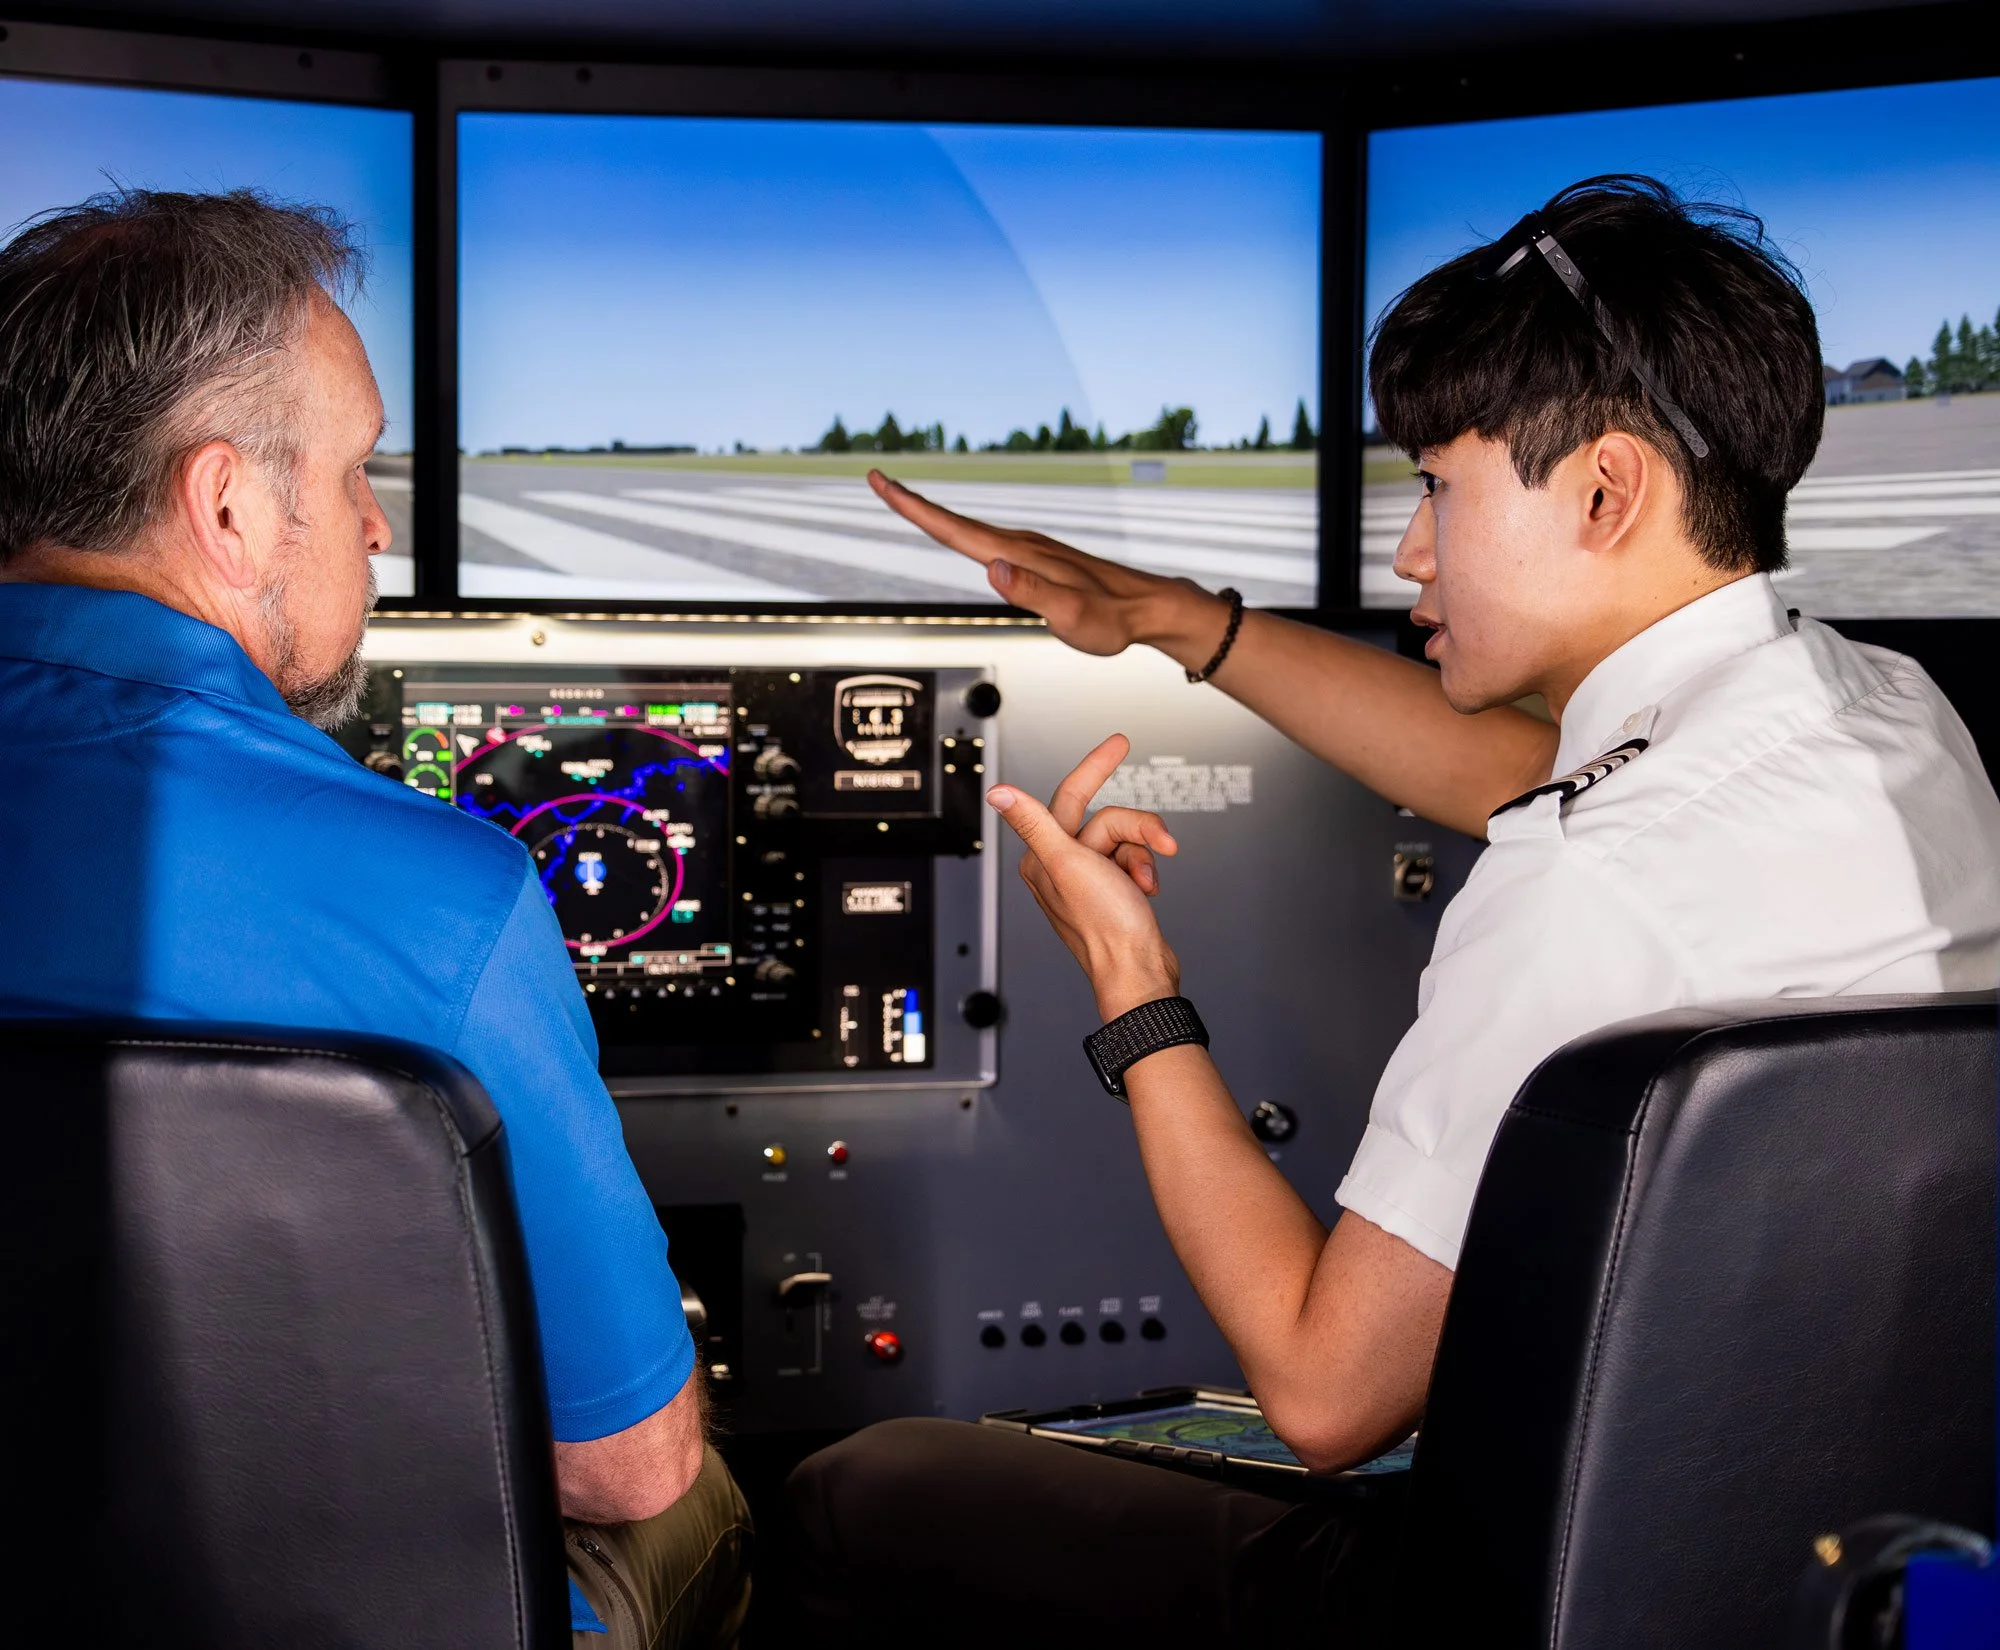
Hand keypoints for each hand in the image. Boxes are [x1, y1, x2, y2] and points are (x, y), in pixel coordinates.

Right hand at [867, 468, 1229, 662]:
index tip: (882, 483)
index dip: (914, 507)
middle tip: (877, 480)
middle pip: (953, 521)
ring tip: (904, 503)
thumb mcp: (1070, 616)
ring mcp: (1028, 549)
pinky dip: (959, 530)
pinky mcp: (1036, 558)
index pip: (954, 529)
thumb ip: (1032, 593)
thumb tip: (992, 569)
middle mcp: (1020, 545)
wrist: (1146, 608)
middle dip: (912, 502)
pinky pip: (986, 538)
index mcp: (1018, 556)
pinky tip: (959, 535)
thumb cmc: (1111, 619)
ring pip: (968, 528)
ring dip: (933, 514)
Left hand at [988, 733, 1183, 1020]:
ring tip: (1146, 882)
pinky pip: (1135, 860)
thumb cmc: (1105, 928)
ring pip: (1125, 839)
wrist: (1140, 972)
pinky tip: (1147, 890)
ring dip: (1143, 856)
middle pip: (1107, 820)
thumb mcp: (1068, 865)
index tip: (1119, 743)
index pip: (1069, 796)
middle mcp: (1061, 865)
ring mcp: (1089, 878)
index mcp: (1043, 857)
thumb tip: (998, 794)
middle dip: (1137, 832)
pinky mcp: (1113, 888)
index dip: (1095, 767)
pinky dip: (1146, 870)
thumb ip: (1034, 824)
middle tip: (1163, 842)